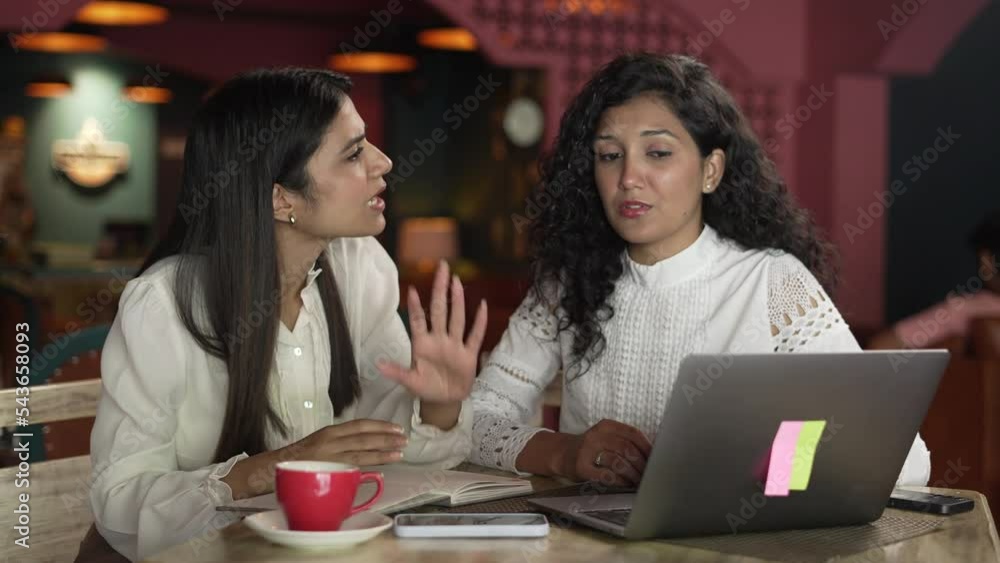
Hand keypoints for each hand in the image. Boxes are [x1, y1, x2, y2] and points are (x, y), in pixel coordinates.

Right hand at [286, 419, 408, 466]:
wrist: (272, 468)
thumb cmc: (297, 458)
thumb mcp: (319, 443)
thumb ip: (339, 443)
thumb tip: (362, 445)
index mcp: (330, 431)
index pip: (359, 425)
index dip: (380, 425)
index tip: (396, 427)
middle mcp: (330, 440)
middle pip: (364, 437)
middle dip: (386, 438)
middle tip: (404, 439)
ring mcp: (328, 455)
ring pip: (361, 452)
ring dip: (383, 452)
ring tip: (400, 452)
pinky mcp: (326, 469)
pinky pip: (351, 468)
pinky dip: (367, 467)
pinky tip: (381, 470)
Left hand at [377, 260, 487, 403]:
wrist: (444, 400)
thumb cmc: (425, 387)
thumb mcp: (409, 381)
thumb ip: (396, 372)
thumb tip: (378, 365)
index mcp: (423, 344)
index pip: (419, 320)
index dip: (416, 306)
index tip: (412, 289)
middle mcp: (439, 339)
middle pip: (440, 310)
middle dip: (440, 289)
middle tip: (442, 267)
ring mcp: (455, 345)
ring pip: (457, 318)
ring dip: (457, 301)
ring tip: (457, 281)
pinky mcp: (468, 354)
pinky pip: (475, 335)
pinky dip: (480, 322)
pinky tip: (482, 305)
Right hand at [557, 419, 652, 486]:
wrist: (562, 454)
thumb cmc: (591, 448)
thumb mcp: (607, 437)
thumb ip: (626, 442)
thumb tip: (653, 455)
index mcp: (606, 426)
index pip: (633, 433)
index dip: (647, 447)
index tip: (656, 459)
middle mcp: (596, 435)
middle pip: (627, 448)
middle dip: (641, 464)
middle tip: (648, 475)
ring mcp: (587, 450)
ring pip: (618, 462)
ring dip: (632, 474)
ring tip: (637, 481)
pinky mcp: (581, 467)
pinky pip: (606, 475)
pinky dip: (619, 481)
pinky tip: (623, 483)